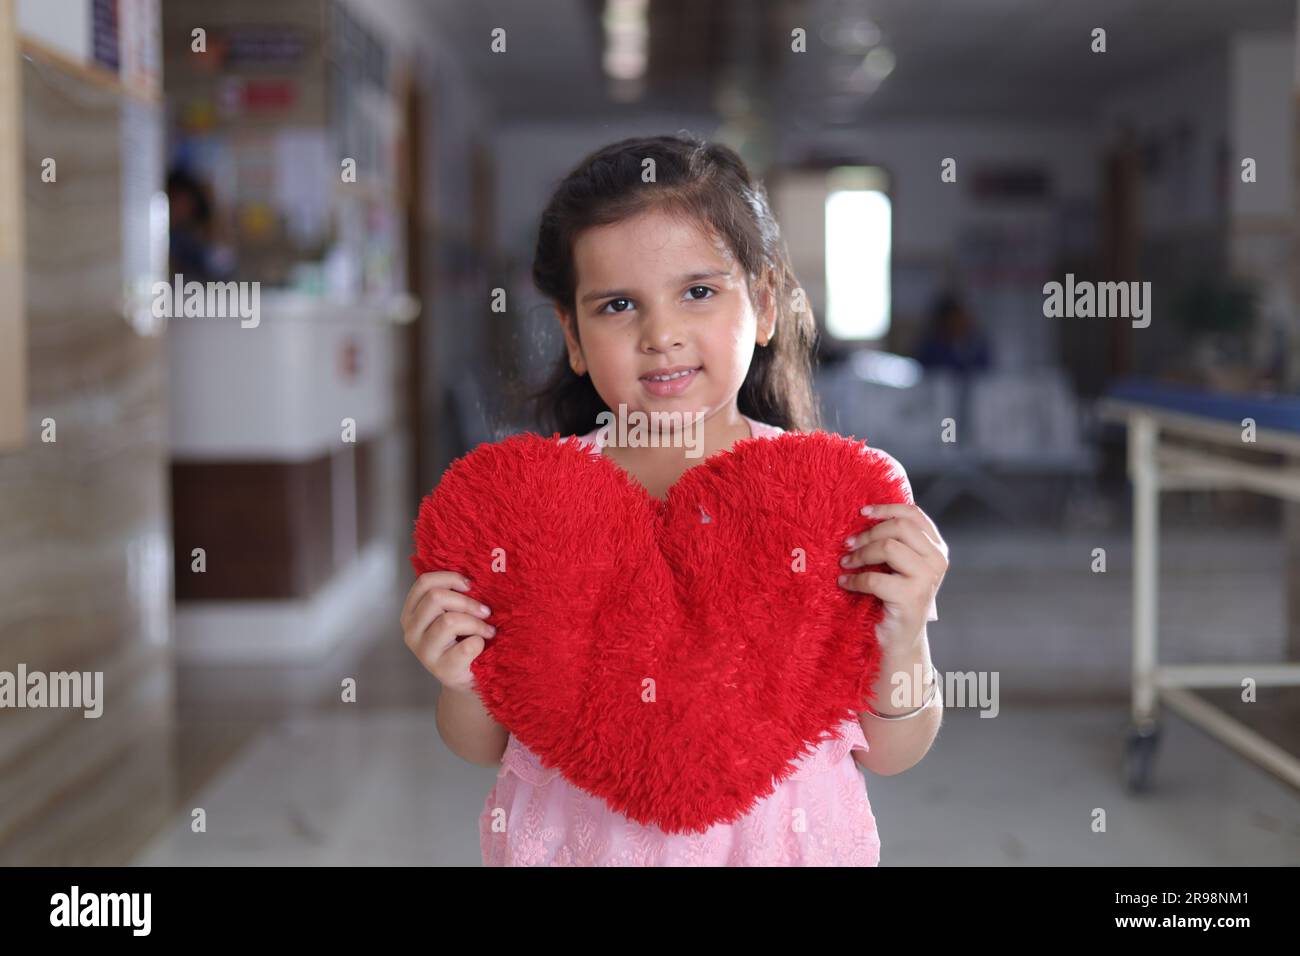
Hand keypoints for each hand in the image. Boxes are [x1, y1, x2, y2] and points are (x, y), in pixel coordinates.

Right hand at [400, 571, 495, 693]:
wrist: (467, 679)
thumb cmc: (460, 641)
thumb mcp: (450, 615)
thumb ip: (451, 598)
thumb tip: (472, 578)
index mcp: (411, 613)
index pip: (424, 583)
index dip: (450, 578)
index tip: (470, 585)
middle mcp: (411, 632)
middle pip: (436, 598)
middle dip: (467, 602)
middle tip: (486, 612)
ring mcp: (424, 652)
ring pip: (449, 621)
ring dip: (476, 623)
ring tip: (488, 631)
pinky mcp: (442, 670)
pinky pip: (467, 646)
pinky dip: (480, 641)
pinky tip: (482, 646)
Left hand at [837, 504, 947, 657]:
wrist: (900, 640)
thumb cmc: (893, 599)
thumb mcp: (898, 566)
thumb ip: (894, 542)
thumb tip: (863, 516)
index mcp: (936, 548)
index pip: (914, 514)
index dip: (886, 508)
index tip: (862, 512)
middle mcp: (937, 560)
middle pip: (899, 527)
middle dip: (868, 533)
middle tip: (848, 544)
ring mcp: (927, 578)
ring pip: (888, 547)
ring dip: (860, 554)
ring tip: (846, 563)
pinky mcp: (912, 597)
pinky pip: (875, 578)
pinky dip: (855, 579)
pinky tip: (845, 583)